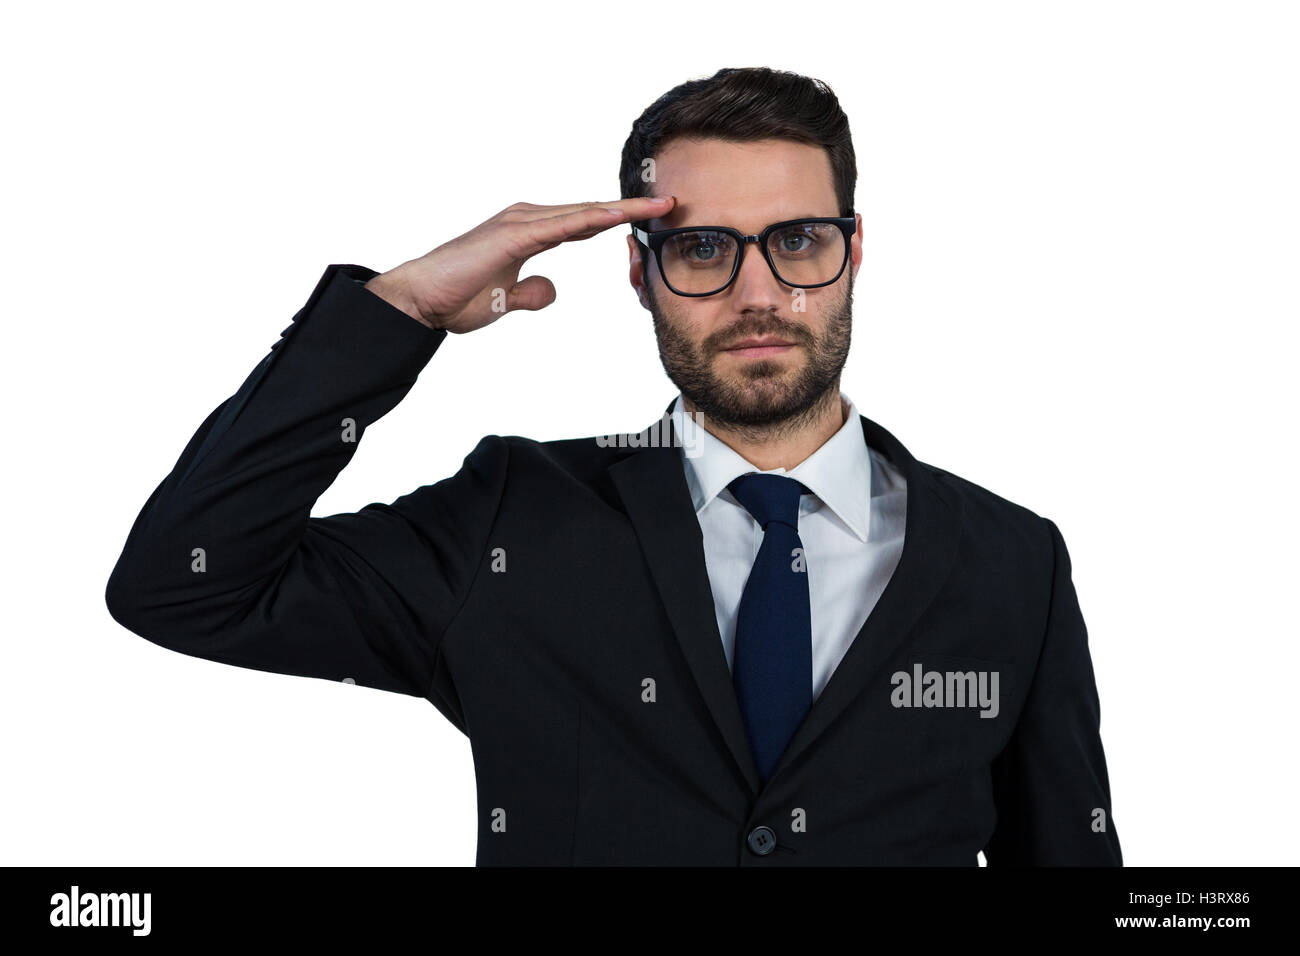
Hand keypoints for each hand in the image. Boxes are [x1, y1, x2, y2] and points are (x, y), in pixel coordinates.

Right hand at [365, 196, 674, 332]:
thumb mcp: (509, 299)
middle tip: (670, 203)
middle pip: (589, 211)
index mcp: (529, 231)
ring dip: (619, 210)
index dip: (619, 220)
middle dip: (630, 210)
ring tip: (656, 207)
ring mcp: (519, 223)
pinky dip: (589, 220)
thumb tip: (553, 289)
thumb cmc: (456, 298)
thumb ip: (533, 291)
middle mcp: (526, 219)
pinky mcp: (511, 236)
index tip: (653, 219)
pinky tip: (616, 218)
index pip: (584, 222)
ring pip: (580, 213)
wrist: (419, 301)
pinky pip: (560, 226)